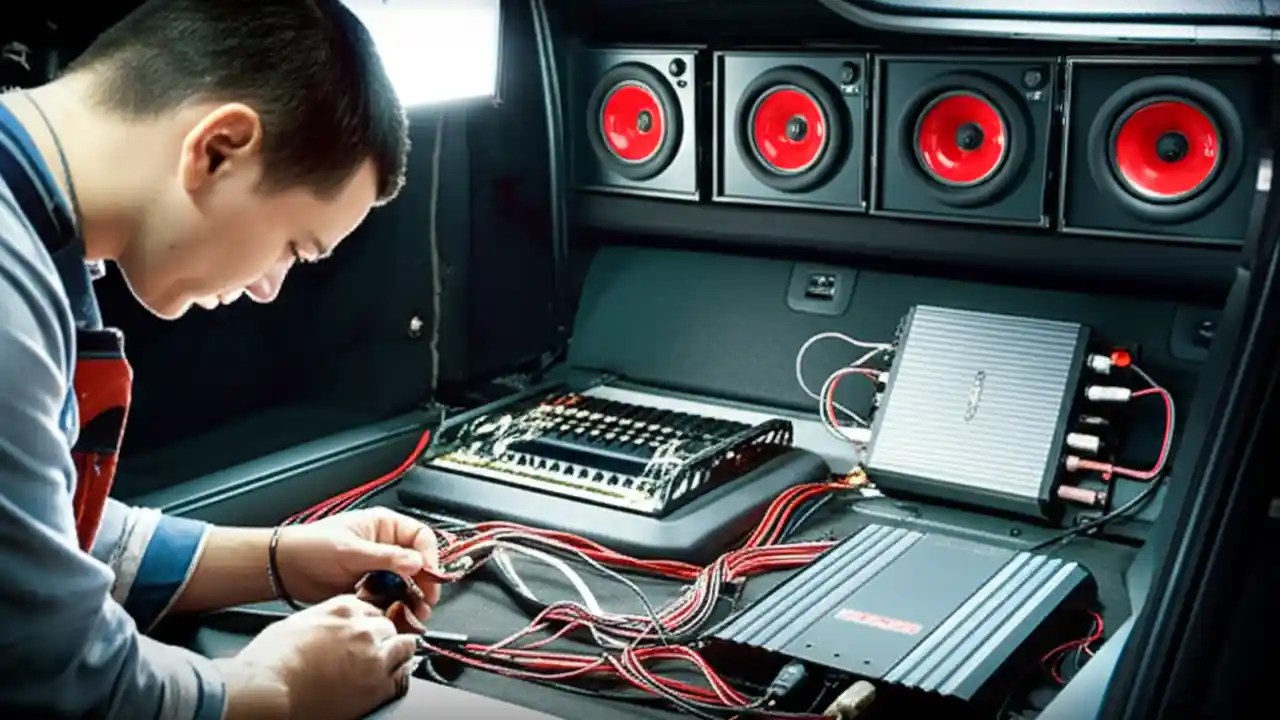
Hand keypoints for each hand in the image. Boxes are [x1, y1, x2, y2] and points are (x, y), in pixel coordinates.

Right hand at [217, 595, 418, 719]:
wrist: (270, 689)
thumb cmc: (271, 660)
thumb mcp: (296, 623)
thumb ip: (322, 619)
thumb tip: (327, 626)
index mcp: (343, 609)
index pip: (371, 608)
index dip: (367, 622)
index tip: (365, 631)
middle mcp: (363, 628)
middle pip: (388, 626)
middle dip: (383, 637)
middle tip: (373, 650)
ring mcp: (374, 656)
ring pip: (405, 647)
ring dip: (397, 653)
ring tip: (387, 663)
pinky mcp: (378, 685)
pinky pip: (402, 677)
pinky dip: (397, 677)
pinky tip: (388, 681)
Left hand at [276, 508, 440, 625]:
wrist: (284, 569)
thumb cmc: (312, 547)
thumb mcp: (350, 551)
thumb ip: (385, 558)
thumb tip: (416, 563)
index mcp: (384, 526)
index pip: (421, 538)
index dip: (430, 556)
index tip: (430, 576)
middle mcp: (386, 546)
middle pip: (418, 564)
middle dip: (425, 583)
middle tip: (427, 601)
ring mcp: (379, 568)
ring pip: (408, 583)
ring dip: (413, 598)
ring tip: (415, 614)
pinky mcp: (371, 587)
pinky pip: (392, 597)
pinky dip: (397, 607)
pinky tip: (399, 616)